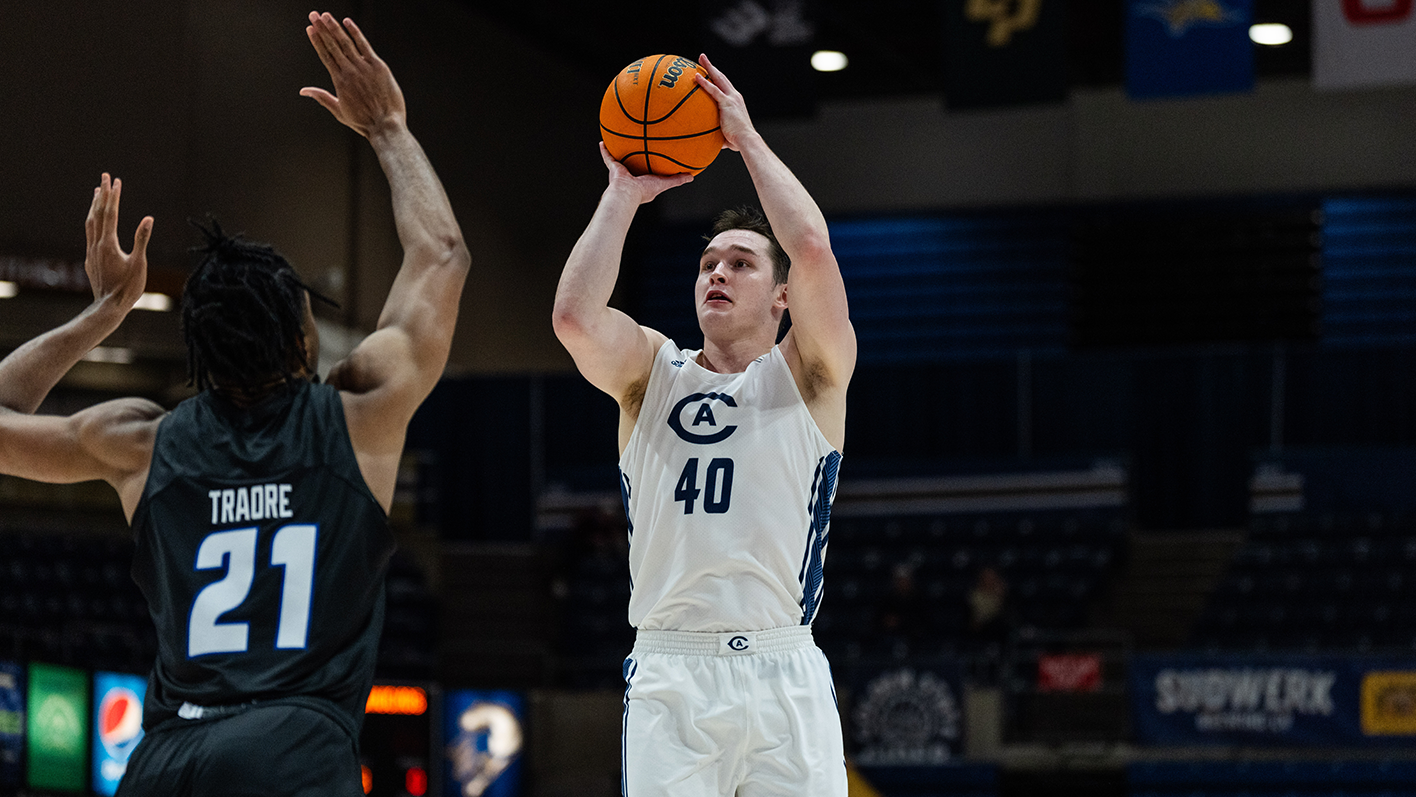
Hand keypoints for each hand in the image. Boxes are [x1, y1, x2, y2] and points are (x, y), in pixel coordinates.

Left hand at [84, 173, 152, 308]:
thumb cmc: (128, 287)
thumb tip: (148, 219)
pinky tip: (95, 222)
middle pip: (98, 214)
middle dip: (102, 194)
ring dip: (94, 206)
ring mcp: (92, 252)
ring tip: (96, 193)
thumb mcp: (139, 263)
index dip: (113, 196)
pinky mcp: (91, 260)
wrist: (109, 307)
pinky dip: (92, 221)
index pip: (110, 213)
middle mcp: (96, 245)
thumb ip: (141, 239)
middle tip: (104, 177)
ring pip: (90, 223)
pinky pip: (89, 234)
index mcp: (108, 244)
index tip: (115, 181)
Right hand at [300, 12, 406, 138]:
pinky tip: (347, 22)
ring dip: (335, 28)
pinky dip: (356, 33)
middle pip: (332, 46)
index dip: (316, 41)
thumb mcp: (338, 111)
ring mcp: (364, 67)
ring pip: (346, 43)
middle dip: (321, 29)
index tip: (309, 29)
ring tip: (325, 16)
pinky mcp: (378, 66)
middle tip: (313, 15)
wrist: (385, 126)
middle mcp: (349, 71)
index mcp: (339, 81)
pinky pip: (365, 45)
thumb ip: (321, 97)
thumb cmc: (363, 122)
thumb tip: (303, 91)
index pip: (324, 55)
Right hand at [600, 143, 692, 203]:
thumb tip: (692, 176)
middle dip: (635, 158)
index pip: (648, 172)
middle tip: (637, 148)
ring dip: (619, 152)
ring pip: (620, 161)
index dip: (650, 167)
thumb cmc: (645, 190)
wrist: (628, 192)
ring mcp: (622, 173)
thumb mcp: (664, 183)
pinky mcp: (613, 168)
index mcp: (642, 182)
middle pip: (634, 165)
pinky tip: (603, 142)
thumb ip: (677, 180)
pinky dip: (605, 150)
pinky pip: (608, 157)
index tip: (653, 160)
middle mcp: (631, 177)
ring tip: (618, 142)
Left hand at [694, 53, 755, 151]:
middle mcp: (735, 96)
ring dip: (708, 67)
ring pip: (718, 78)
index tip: (709, 71)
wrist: (746, 140)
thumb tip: (706, 140)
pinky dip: (704, 82)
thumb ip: (716, 133)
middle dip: (711, 67)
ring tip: (700, 58)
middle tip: (702, 58)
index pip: (724, 86)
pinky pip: (713, 90)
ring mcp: (731, 98)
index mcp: (735, 101)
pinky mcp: (727, 103)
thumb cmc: (737, 141)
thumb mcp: (725, 134)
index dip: (716, 77)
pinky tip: (696, 76)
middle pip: (721, 77)